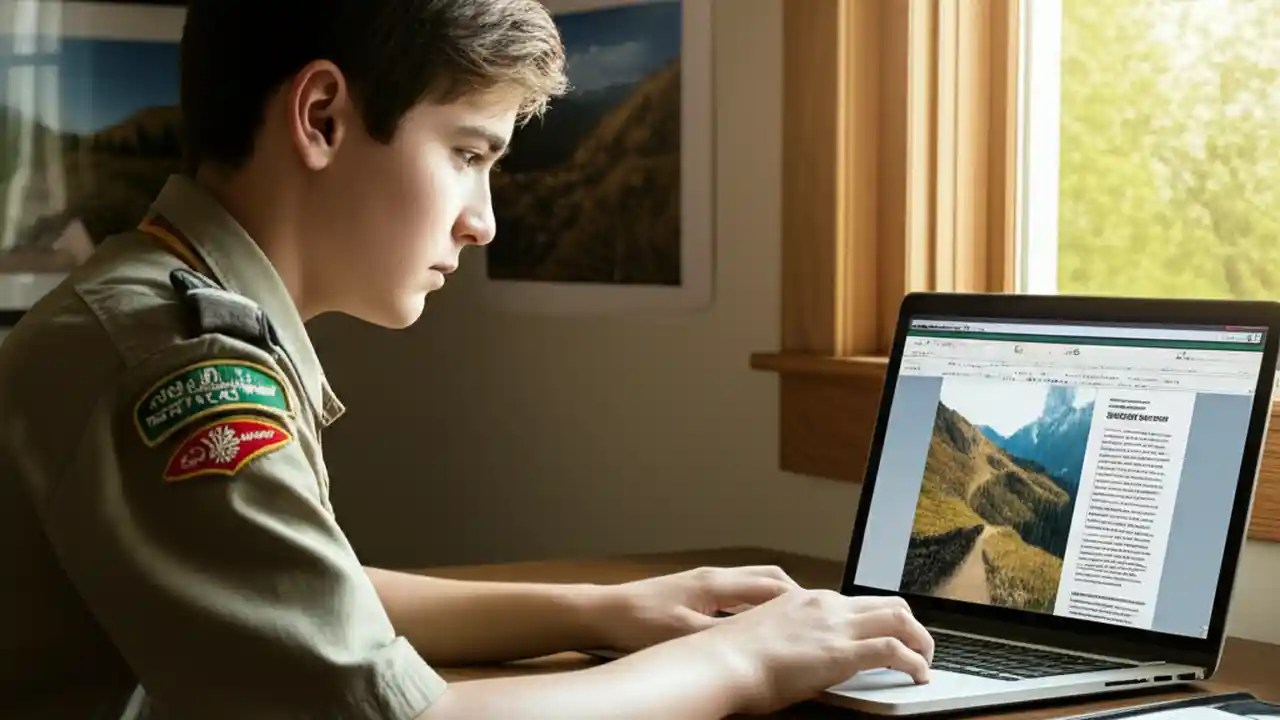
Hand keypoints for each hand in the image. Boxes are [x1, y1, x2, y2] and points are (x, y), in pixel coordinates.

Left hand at [592, 565, 800, 652]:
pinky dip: (755, 603)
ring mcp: (704, 582)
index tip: (820, 611)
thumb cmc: (639, 621)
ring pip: (753, 582)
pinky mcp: (695, 592)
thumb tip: (757, 640)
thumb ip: (722, 635)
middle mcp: (714, 576)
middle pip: (768, 577)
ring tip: (793, 619)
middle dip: (795, 594)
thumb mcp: (684, 634)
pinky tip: (756, 623)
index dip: (799, 599)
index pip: (770, 585)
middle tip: (815, 615)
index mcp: (716, 584)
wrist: (605, 611)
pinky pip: (738, 591)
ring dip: (775, 597)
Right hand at [700, 590, 934, 715]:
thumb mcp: (764, 633)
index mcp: (806, 600)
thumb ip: (789, 636)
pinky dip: (915, 663)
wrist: (722, 662)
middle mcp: (826, 605)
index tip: (886, 637)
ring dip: (921, 640)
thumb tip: (796, 650)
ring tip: (925, 662)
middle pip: (887, 603)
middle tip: (917, 648)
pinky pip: (894, 650)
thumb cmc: (731, 656)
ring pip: (900, 618)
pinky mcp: (842, 652)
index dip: (878, 621)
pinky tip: (919, 677)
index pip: (856, 602)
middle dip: (910, 625)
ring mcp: (836, 626)